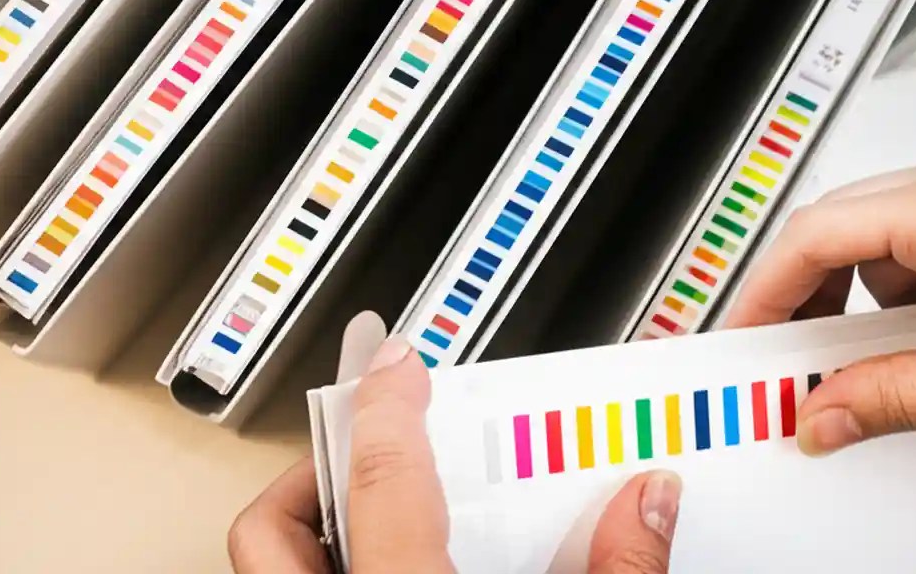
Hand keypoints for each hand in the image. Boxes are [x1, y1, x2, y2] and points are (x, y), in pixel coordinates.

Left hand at [230, 315, 683, 572]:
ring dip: (315, 522)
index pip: (383, 484)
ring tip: (372, 502)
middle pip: (271, 527)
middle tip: (367, 438)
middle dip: (315, 467)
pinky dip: (335, 565)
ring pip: (269, 566)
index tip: (394, 362)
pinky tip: (389, 564)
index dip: (386, 407)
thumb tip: (646, 502)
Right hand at [727, 113, 915, 463]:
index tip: (745, 332)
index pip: (821, 231)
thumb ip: (898, 396)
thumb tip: (828, 408)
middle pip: (857, 215)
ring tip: (879, 357)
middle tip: (798, 359)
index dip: (766, 289)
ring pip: (906, 212)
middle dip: (816, 291)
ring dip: (877, 281)